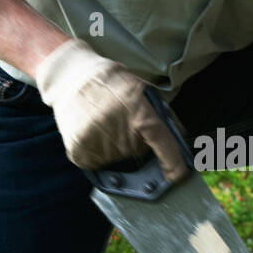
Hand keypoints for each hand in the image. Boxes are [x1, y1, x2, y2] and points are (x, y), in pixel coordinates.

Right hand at [36, 38, 190, 181]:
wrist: (71, 76)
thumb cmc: (111, 82)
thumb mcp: (142, 89)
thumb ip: (163, 114)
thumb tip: (181, 137)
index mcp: (140, 114)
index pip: (164, 145)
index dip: (173, 164)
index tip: (177, 175)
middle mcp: (120, 132)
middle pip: (139, 152)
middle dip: (136, 141)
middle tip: (120, 119)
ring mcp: (99, 145)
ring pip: (118, 158)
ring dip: (116, 146)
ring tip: (104, 122)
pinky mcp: (80, 153)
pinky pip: (98, 163)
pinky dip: (98, 152)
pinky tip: (93, 132)